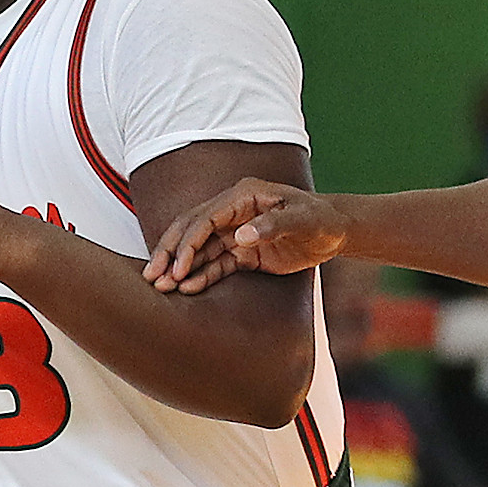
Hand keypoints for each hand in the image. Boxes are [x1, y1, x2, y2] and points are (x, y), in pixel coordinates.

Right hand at [144, 179, 345, 294]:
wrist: (335, 232)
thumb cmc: (321, 220)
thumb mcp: (303, 220)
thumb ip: (272, 225)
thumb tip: (240, 236)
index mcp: (243, 197)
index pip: (205, 218)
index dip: (188, 242)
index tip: (178, 266)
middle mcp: (233, 212)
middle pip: (191, 230)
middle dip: (170, 252)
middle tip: (152, 275)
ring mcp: (235, 233)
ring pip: (198, 250)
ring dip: (179, 267)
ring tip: (160, 287)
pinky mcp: (241, 253)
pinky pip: (215, 265)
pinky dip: (200, 277)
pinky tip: (186, 289)